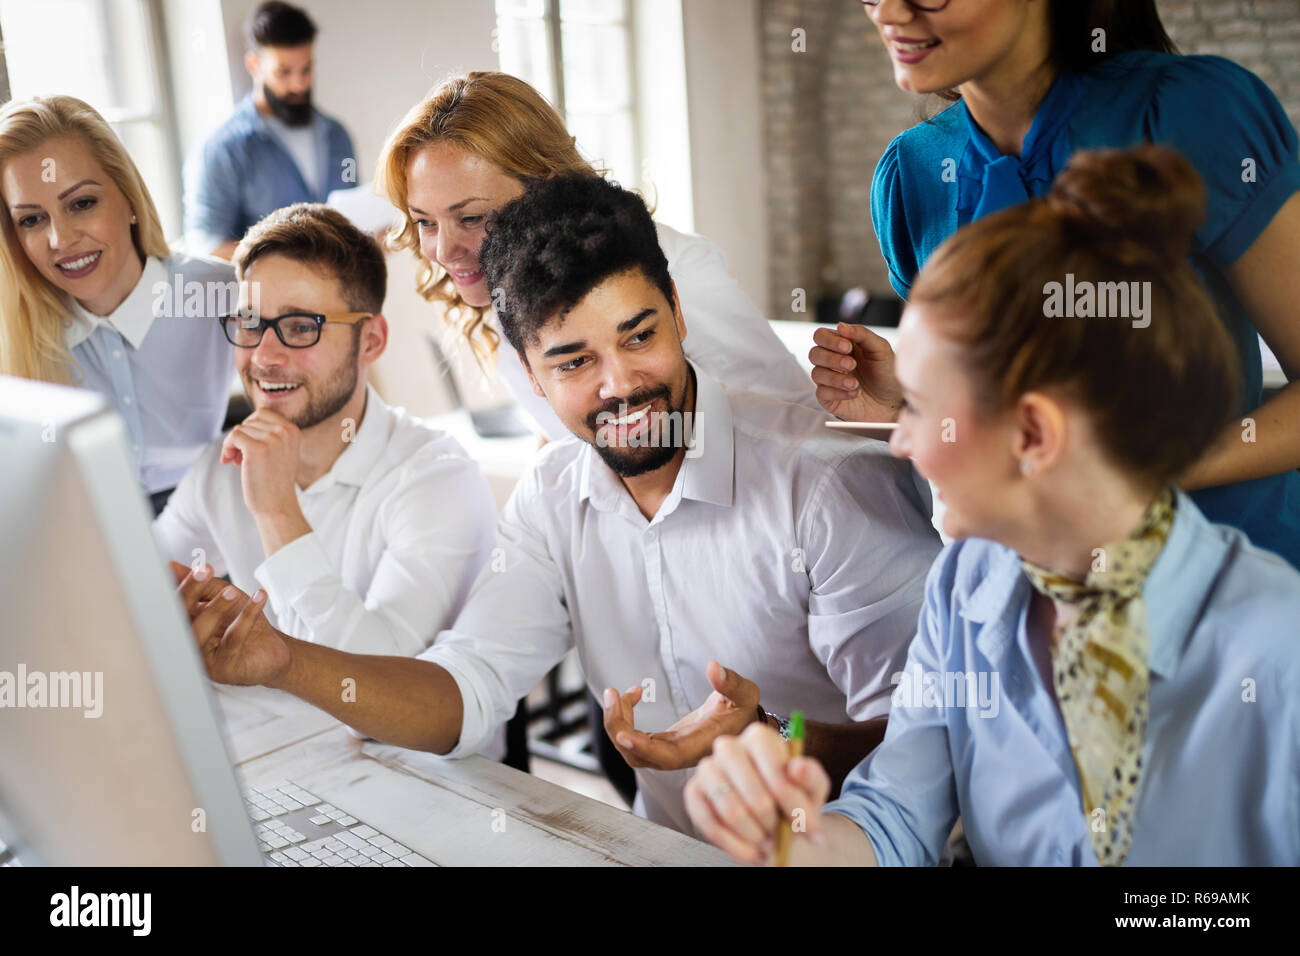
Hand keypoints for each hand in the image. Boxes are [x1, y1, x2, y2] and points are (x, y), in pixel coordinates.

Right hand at [175, 563, 290, 686]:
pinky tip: (259, 598)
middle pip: (180, 619)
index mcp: (185, 626)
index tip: (192, 566)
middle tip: (204, 571)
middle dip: (190, 592)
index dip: (182, 584)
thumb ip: (204, 584)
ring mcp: (203, 660)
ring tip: (232, 591)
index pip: (174, 604)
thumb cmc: (244, 623)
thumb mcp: (228, 597)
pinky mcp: (224, 670)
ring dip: (216, 608)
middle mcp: (188, 644)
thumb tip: (171, 566)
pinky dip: (246, 617)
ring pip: (201, 632)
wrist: (272, 650)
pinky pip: (232, 640)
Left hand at [220, 408, 301, 518]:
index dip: (250, 427)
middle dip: (241, 436)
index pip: (263, 413)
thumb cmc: (275, 481)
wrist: (277, 505)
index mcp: (293, 431)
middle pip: (250, 420)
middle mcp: (285, 432)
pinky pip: (234, 436)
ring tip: (236, 462)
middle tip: (238, 456)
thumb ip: (271, 435)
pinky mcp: (257, 449)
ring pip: (240, 429)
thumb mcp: (282, 452)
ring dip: (233, 445)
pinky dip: (227, 448)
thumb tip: (244, 424)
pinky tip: (229, 461)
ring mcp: (272, 439)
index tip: (246, 445)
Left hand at [601, 660, 759, 770]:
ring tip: (617, 693)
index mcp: (698, 746)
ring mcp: (667, 751)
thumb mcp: (745, 694)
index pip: (666, 757)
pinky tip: (634, 694)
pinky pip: (634, 737)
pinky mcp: (660, 743)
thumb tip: (714, 667)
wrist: (740, 723)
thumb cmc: (743, 712)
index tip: (623, 734)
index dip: (642, 749)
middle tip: (612, 695)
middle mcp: (679, 755)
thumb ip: (731, 682)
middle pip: (638, 755)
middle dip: (618, 727)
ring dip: (617, 721)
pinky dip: (625, 717)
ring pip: (631, 748)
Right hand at [684, 722, 830, 865]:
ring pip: (730, 811)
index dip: (792, 802)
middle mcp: (728, 747)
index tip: (809, 828)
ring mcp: (707, 769)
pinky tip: (753, 853)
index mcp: (759, 737)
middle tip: (781, 834)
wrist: (772, 816)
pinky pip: (710, 825)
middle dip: (772, 822)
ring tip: (768, 842)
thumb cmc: (791, 796)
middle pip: (752, 792)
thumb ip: (811, 778)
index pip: (774, 768)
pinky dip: (736, 847)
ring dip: (755, 835)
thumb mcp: (811, 788)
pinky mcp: (693, 793)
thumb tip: (798, 767)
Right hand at [809, 322, 902, 422]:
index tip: (848, 347)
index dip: (830, 340)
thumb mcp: (881, 349)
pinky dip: (838, 392)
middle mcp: (832, 361)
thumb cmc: (887, 374)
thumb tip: (840, 325)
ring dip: (836, 378)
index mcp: (842, 345)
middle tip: (852, 365)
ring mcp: (829, 380)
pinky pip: (821, 393)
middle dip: (832, 359)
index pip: (821, 336)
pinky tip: (854, 393)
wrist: (893, 402)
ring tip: (855, 383)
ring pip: (816, 373)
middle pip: (814, 353)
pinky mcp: (828, 398)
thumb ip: (862, 334)